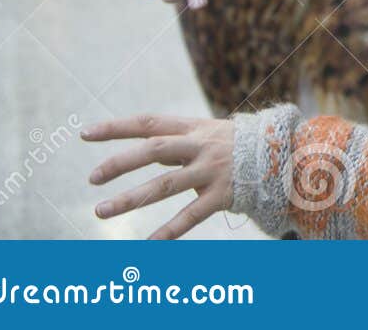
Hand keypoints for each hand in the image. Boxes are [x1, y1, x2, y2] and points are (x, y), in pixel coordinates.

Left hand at [83, 114, 234, 239]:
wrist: (282, 154)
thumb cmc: (234, 145)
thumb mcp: (206, 133)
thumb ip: (174, 141)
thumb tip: (138, 146)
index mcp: (193, 129)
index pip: (149, 123)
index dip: (117, 127)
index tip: (85, 134)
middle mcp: (200, 147)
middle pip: (155, 149)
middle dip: (121, 163)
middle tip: (92, 178)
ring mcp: (211, 171)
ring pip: (166, 184)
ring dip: (131, 199)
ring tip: (101, 211)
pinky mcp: (222, 195)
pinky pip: (191, 215)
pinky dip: (168, 231)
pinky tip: (147, 246)